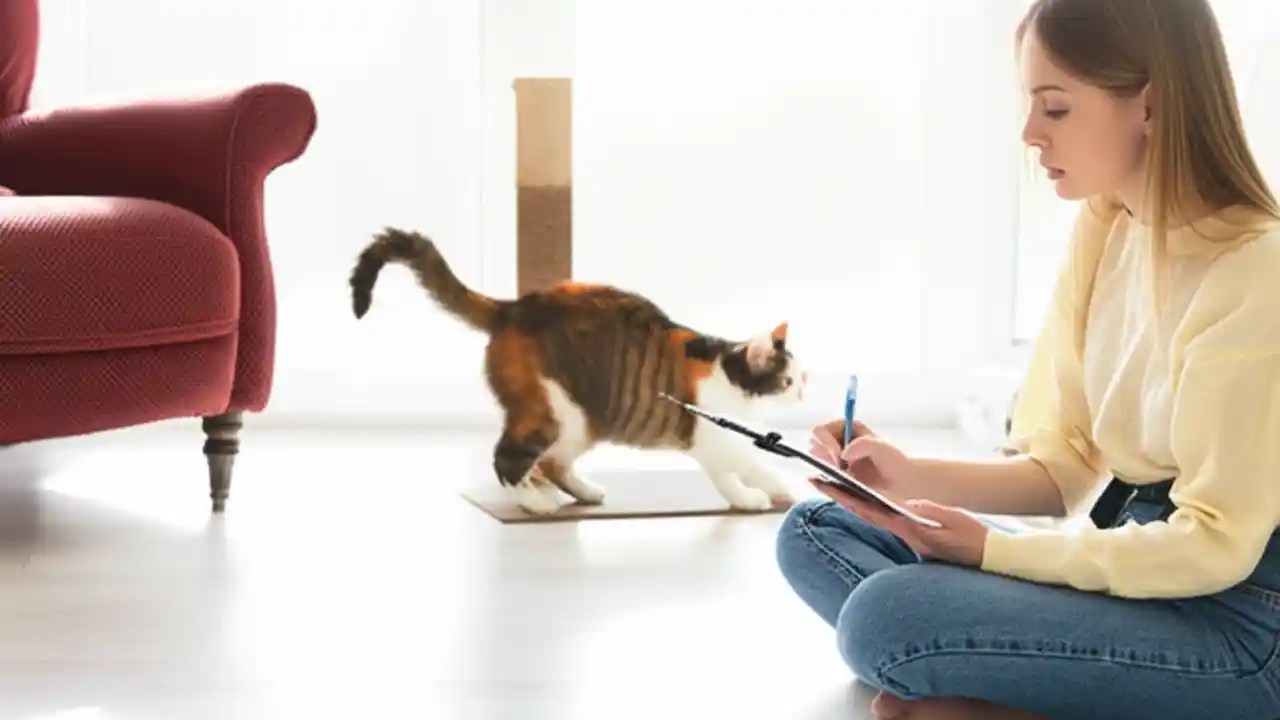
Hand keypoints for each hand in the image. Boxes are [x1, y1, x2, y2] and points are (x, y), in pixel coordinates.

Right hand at [809, 419, 920, 501]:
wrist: (903, 482)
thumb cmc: (896, 462)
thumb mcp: (884, 448)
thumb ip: (864, 444)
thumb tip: (844, 454)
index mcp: (847, 428)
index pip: (821, 430)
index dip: (826, 442)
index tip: (839, 457)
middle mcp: (838, 441)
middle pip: (813, 443)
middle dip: (824, 455)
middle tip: (841, 467)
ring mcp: (835, 459)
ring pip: (815, 459)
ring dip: (824, 466)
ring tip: (843, 474)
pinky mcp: (836, 476)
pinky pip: (820, 476)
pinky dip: (824, 480)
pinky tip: (839, 482)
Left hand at [809, 479, 987, 566]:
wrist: (988, 558)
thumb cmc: (974, 541)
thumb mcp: (957, 523)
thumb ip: (934, 512)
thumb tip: (913, 503)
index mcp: (909, 529)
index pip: (871, 511)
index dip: (846, 497)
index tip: (826, 484)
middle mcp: (903, 534)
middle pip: (864, 512)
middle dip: (839, 495)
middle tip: (816, 479)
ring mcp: (907, 536)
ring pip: (871, 515)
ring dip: (850, 500)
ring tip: (830, 484)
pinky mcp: (913, 536)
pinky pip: (884, 519)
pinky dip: (868, 507)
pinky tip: (859, 498)